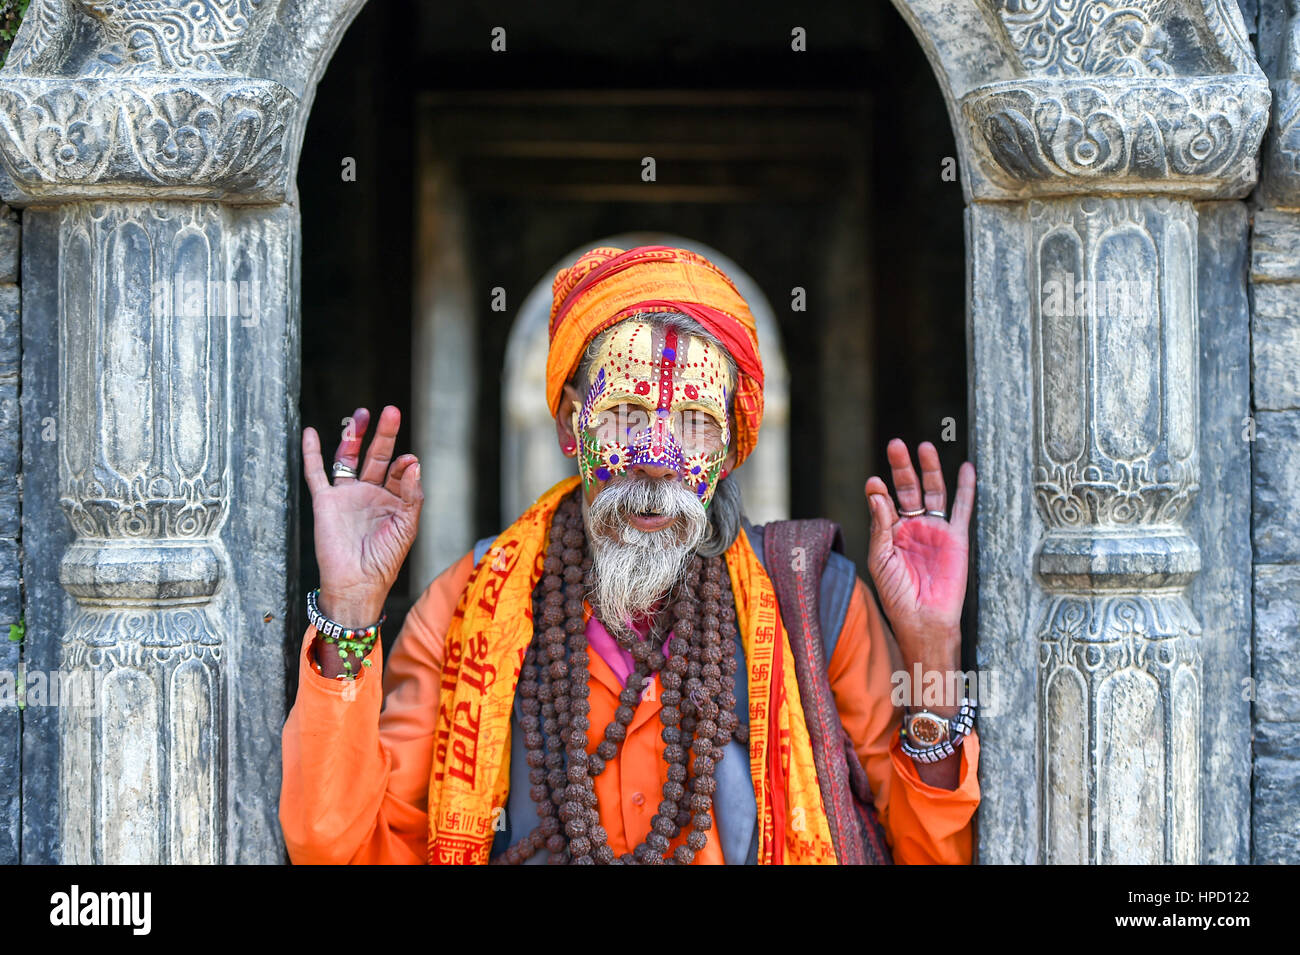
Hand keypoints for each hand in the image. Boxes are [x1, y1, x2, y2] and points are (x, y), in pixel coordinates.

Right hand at [303, 406, 423, 627]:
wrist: (356, 584)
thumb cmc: (384, 561)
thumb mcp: (406, 527)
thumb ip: (411, 495)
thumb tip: (412, 462)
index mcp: (392, 500)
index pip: (398, 470)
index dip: (403, 463)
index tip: (407, 460)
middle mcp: (369, 494)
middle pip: (375, 456)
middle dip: (383, 434)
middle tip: (390, 411)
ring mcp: (346, 496)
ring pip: (349, 459)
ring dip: (354, 437)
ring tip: (361, 414)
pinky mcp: (325, 502)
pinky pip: (316, 473)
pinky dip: (312, 453)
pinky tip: (312, 433)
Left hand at [864, 439, 974, 668]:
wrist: (924, 620)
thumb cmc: (898, 595)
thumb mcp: (881, 559)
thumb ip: (881, 526)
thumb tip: (877, 492)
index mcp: (890, 532)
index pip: (884, 502)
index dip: (879, 490)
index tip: (874, 482)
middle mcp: (912, 527)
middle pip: (908, 489)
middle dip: (902, 467)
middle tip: (896, 445)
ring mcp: (935, 531)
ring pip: (933, 493)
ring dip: (929, 470)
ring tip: (923, 447)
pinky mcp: (956, 538)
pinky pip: (963, 508)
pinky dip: (966, 488)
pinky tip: (965, 468)